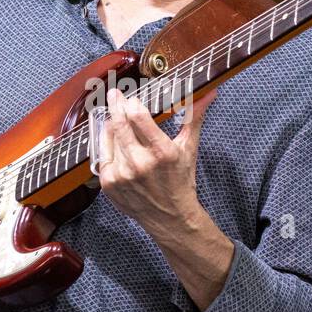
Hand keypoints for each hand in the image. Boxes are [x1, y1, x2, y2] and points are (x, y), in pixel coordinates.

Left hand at [96, 85, 216, 235]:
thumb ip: (195, 118)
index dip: (131, 103)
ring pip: (109, 137)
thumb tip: (209, 93)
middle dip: (116, 105)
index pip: (138, 117)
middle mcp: (140, 163)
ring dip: (111, 124)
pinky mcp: (109, 183)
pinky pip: (101, 154)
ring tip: (116, 119)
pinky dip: (106, 144)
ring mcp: (122, 174)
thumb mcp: (189, 149)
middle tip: (115, 95)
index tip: (130, 98)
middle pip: (119, 124)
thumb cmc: (180, 181)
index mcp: (162, 152)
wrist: (169, 218)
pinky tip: (114, 140)